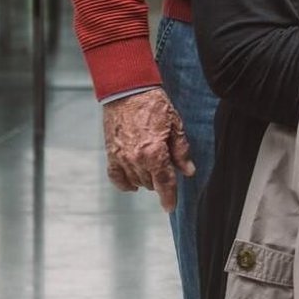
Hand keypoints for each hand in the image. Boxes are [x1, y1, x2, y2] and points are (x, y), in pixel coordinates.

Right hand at [101, 88, 193, 211]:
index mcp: (154, 153)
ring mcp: (121, 157)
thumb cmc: (154, 105)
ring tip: (153, 167)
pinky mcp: (110, 153)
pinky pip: (116, 177)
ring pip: (136, 181)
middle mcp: (136, 159)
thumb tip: (188, 171)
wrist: (128, 91)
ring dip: (146, 180)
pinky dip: (124, 183)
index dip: (168, 197)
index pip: (164, 183)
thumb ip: (181, 151)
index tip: (170, 207)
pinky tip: (133, 185)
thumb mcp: (176, 125)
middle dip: (161, 180)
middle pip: (151, 183)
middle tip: (167, 167)